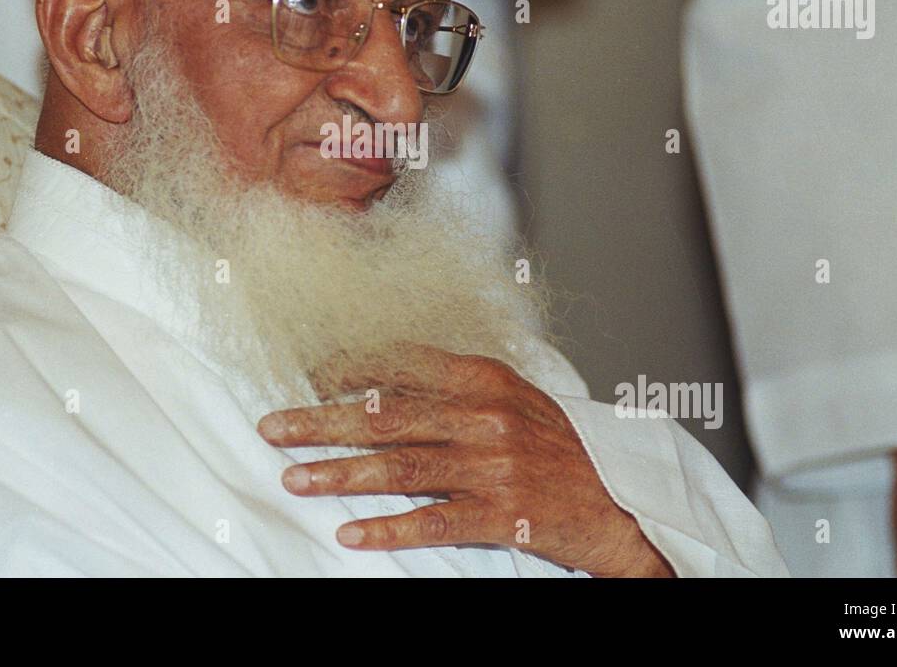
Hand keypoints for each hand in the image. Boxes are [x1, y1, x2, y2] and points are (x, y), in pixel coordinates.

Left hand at [256, 346, 673, 576]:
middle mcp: (485, 414)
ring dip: (339, 473)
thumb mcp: (514, 397)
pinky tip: (351, 533)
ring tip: (294, 477)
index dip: (344, 369)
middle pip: (385, 415)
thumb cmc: (562, 447)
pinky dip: (388, 527)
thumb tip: (385, 380)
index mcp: (484, 377)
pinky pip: (433, 520)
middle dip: (320, 421)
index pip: (399, 364)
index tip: (302, 376)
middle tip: (273, 428)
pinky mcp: (504, 511)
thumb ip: (456, 385)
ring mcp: (494, 464)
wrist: (624, 499)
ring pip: (400, 466)